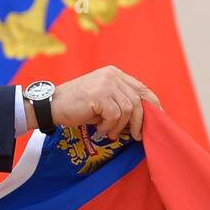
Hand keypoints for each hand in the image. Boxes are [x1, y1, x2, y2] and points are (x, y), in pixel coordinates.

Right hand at [27, 66, 161, 139]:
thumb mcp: (102, 99)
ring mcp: (106, 83)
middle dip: (139, 122)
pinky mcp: (100, 94)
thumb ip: (120, 101)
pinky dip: (108, 127)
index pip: (142, 88)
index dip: (153, 105)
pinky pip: (115, 116)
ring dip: (119, 126)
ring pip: (128, 110)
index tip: (157, 119)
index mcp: (115, 74)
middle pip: (139, 100)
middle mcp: (113, 75)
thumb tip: (143, 117)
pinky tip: (98, 129)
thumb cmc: (76, 106)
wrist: (51, 106)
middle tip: (135, 136)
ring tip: (107, 132)